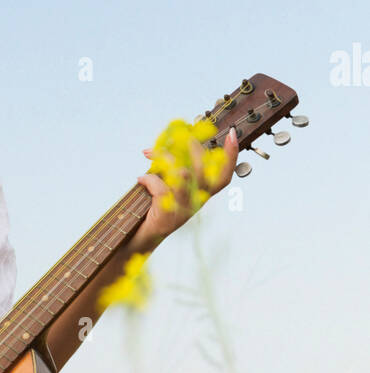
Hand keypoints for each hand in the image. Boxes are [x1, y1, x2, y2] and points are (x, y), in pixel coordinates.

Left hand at [131, 126, 239, 252]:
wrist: (140, 238)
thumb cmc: (153, 206)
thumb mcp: (169, 184)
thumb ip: (174, 166)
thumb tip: (168, 142)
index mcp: (202, 194)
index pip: (224, 176)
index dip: (231, 156)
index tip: (233, 134)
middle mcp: (197, 202)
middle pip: (204, 167)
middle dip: (186, 145)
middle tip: (167, 139)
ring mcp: (184, 211)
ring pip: (182, 174)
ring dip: (163, 158)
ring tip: (149, 155)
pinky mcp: (167, 217)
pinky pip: (162, 188)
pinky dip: (148, 179)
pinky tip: (141, 179)